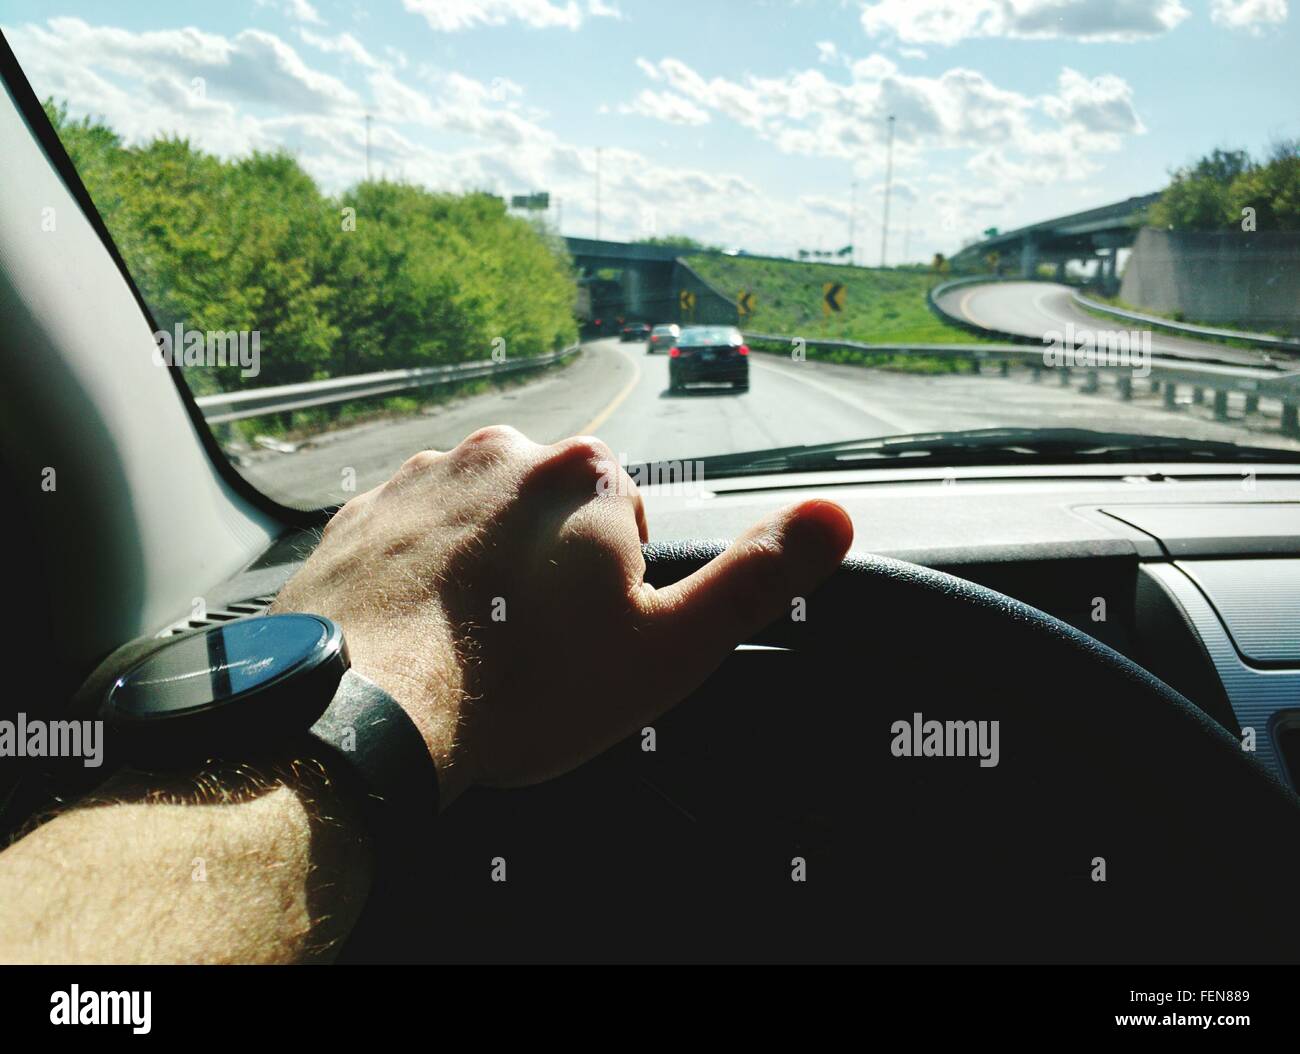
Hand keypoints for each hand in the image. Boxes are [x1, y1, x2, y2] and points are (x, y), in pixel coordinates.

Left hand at [272, 426, 852, 805]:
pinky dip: (419, 574)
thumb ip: (756, 578)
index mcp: (586, 474)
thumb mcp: (668, 647)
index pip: (625, 512)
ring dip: (483, 566)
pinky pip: (410, 535)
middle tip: (529, 644)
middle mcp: (503, 452)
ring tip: (470, 642)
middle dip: (549, 565)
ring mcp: (423, 477)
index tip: (587, 634)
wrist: (367, 712)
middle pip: (550, 508)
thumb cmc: (524, 687)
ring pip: (479, 519)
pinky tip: (417, 630)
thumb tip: (834, 516)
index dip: (615, 582)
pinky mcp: (359, 512)